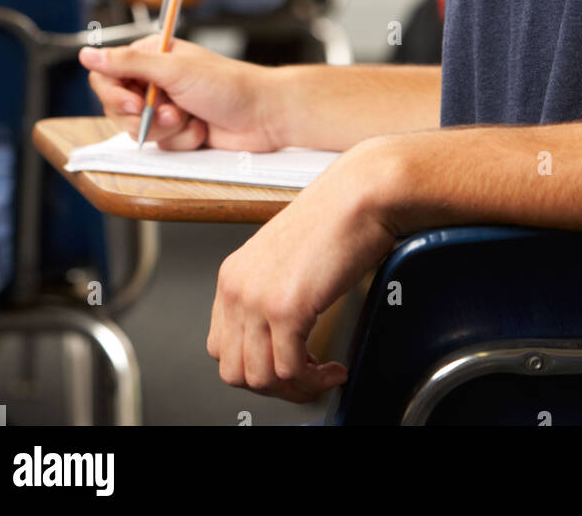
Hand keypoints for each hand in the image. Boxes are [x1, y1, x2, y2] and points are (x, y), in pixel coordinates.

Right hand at [78, 35, 279, 151]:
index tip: (130, 104)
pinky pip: (161, 143)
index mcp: (152, 56)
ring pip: (137, 129)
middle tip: (169, 113)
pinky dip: (181, 140)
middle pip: (117, 106)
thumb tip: (87, 55)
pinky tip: (201, 130)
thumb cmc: (227, 85)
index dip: (113, 93)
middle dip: (143, 116)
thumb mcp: (173, 70)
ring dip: (165, 129)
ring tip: (189, 119)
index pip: (107, 74)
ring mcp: (166, 106)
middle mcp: (155, 80)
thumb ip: (128, 64)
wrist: (263, 115)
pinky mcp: (178, 131)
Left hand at [207, 138, 398, 402]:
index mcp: (233, 274)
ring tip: (321, 375)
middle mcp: (236, 287)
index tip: (283, 367)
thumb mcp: (287, 257)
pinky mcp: (285, 309)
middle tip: (304, 381)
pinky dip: (314, 381)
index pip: (221, 346)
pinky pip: (290, 371)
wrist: (360, 194)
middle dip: (272, 386)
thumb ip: (273, 292)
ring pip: (260, 378)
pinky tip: (333, 368)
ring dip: (295, 388)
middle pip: (233, 370)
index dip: (255, 366)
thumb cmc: (336, 216)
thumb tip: (282, 337)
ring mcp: (257, 299)